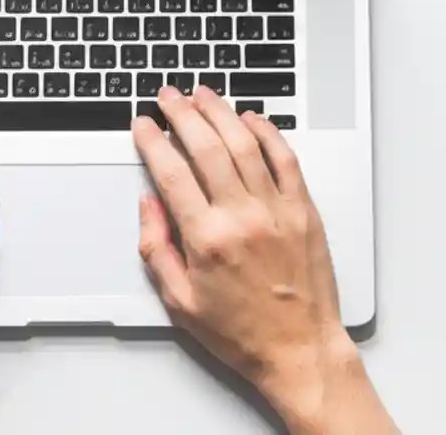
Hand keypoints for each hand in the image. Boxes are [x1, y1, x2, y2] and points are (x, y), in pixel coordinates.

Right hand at [133, 87, 395, 434]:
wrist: (300, 350)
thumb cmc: (242, 333)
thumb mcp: (179, 301)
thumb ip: (156, 249)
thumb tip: (149, 205)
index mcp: (207, 240)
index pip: (171, 173)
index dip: (152, 142)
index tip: (142, 126)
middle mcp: (242, 218)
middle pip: (206, 147)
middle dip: (181, 114)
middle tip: (167, 97)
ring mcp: (276, 210)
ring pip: (245, 143)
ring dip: (220, 112)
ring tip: (203, 95)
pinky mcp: (303, 211)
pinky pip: (285, 159)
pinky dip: (267, 133)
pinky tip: (250, 119)